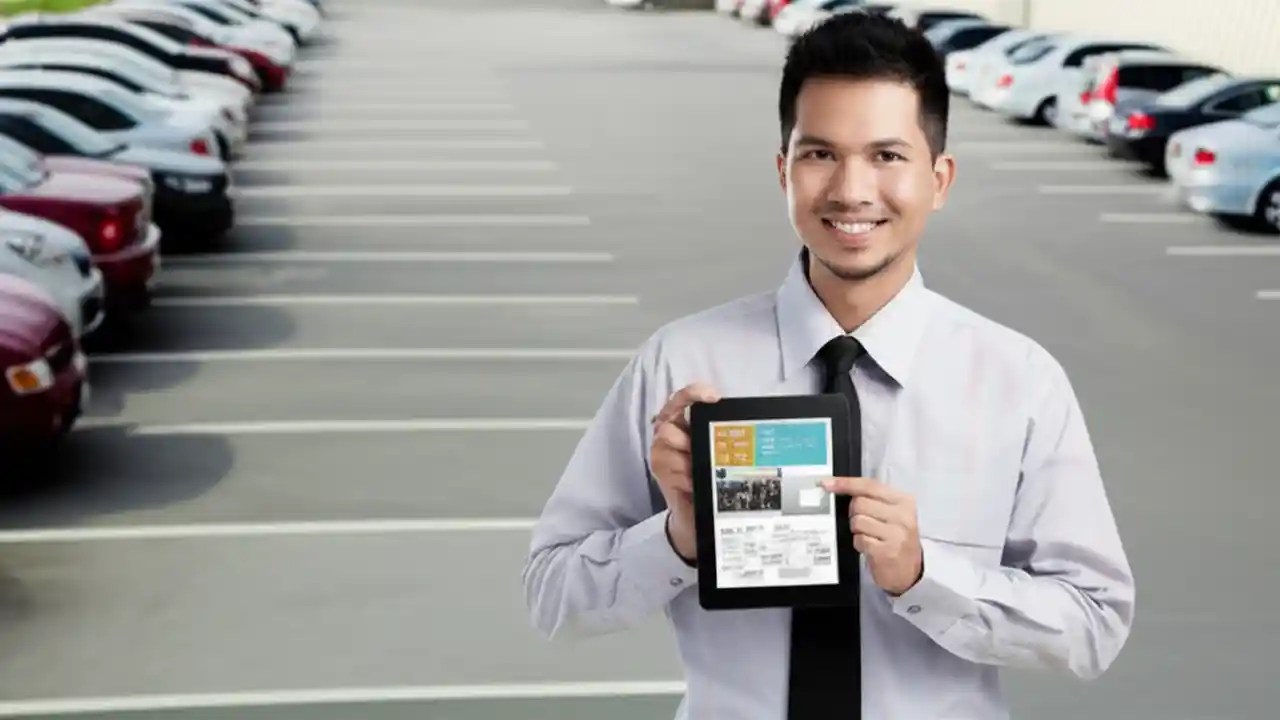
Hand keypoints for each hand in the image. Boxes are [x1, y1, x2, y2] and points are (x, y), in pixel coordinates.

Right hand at [649, 383, 720, 561]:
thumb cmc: (708, 475)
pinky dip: (686, 475)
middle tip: (701, 448)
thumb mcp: (716, 452)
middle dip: (688, 433)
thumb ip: (721, 436)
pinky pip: (671, 465)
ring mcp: (661, 451)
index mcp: (683, 422)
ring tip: (699, 471)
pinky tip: (694, 484)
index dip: (694, 393)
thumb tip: (747, 423)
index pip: (683, 399)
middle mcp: (668, 432)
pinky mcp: (659, 470)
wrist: (695, 511)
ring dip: (688, 457)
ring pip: (668, 439)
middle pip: (670, 418)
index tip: (713, 397)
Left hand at [821, 476, 922, 595]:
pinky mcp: (886, 551)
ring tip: (871, 537)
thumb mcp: (892, 514)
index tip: (827, 484)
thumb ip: (872, 499)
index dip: (846, 483)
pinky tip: (871, 547)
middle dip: (854, 513)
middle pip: (859, 503)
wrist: (909, 571)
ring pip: (857, 521)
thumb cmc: (896, 539)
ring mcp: (896, 534)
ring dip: (857, 530)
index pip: (869, 485)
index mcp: (904, 501)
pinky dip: (860, 544)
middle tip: (865, 524)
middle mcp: (902, 515)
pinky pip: (859, 539)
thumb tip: (839, 486)